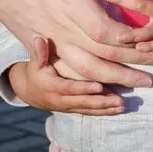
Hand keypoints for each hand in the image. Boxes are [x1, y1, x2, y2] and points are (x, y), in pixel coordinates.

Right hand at [0, 0, 152, 87]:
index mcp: (73, 4)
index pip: (108, 33)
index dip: (134, 39)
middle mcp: (61, 28)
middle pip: (103, 57)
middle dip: (137, 64)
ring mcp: (49, 41)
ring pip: (85, 71)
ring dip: (116, 79)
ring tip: (141, 83)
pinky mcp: (40, 47)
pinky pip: (67, 71)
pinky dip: (89, 82)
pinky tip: (108, 85)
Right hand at [9, 37, 123, 115]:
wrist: (30, 92)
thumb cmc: (36, 72)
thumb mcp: (35, 62)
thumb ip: (40, 52)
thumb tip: (39, 39)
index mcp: (51, 87)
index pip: (69, 88)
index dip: (84, 88)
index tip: (99, 87)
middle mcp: (60, 100)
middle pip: (82, 102)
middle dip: (101, 102)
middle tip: (120, 100)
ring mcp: (68, 106)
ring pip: (88, 109)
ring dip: (106, 108)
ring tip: (122, 106)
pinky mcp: (74, 109)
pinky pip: (89, 112)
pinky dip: (103, 111)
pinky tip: (118, 109)